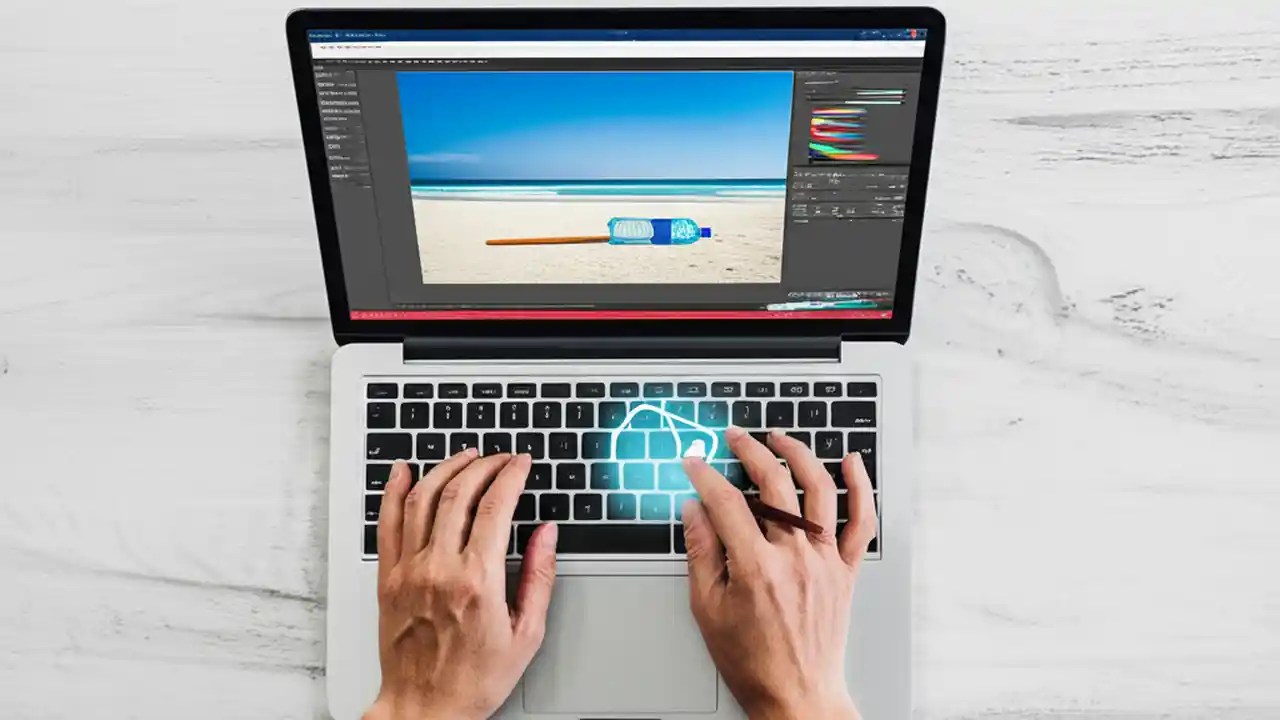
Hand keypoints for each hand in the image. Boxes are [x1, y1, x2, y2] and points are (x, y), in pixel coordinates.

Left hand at [365, 452, 557, 719]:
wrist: (426, 708)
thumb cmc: (475, 678)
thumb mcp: (527, 633)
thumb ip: (539, 576)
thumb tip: (546, 533)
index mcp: (478, 581)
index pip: (495, 506)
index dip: (511, 475)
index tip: (521, 464)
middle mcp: (440, 570)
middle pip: (459, 493)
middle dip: (484, 465)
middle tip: (500, 458)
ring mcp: (409, 571)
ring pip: (422, 499)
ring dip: (446, 468)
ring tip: (466, 456)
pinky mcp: (388, 578)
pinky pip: (387, 523)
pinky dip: (393, 490)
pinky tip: (404, 471)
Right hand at [680, 427, 877, 719]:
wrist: (797, 695)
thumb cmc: (751, 661)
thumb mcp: (707, 609)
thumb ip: (701, 553)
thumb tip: (694, 510)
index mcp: (756, 568)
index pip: (726, 502)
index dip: (705, 475)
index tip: (694, 463)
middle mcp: (795, 558)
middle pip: (773, 484)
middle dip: (749, 450)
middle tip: (733, 438)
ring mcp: (824, 561)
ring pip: (818, 490)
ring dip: (798, 455)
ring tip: (780, 438)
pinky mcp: (845, 571)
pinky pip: (860, 522)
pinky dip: (860, 488)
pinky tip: (851, 463)